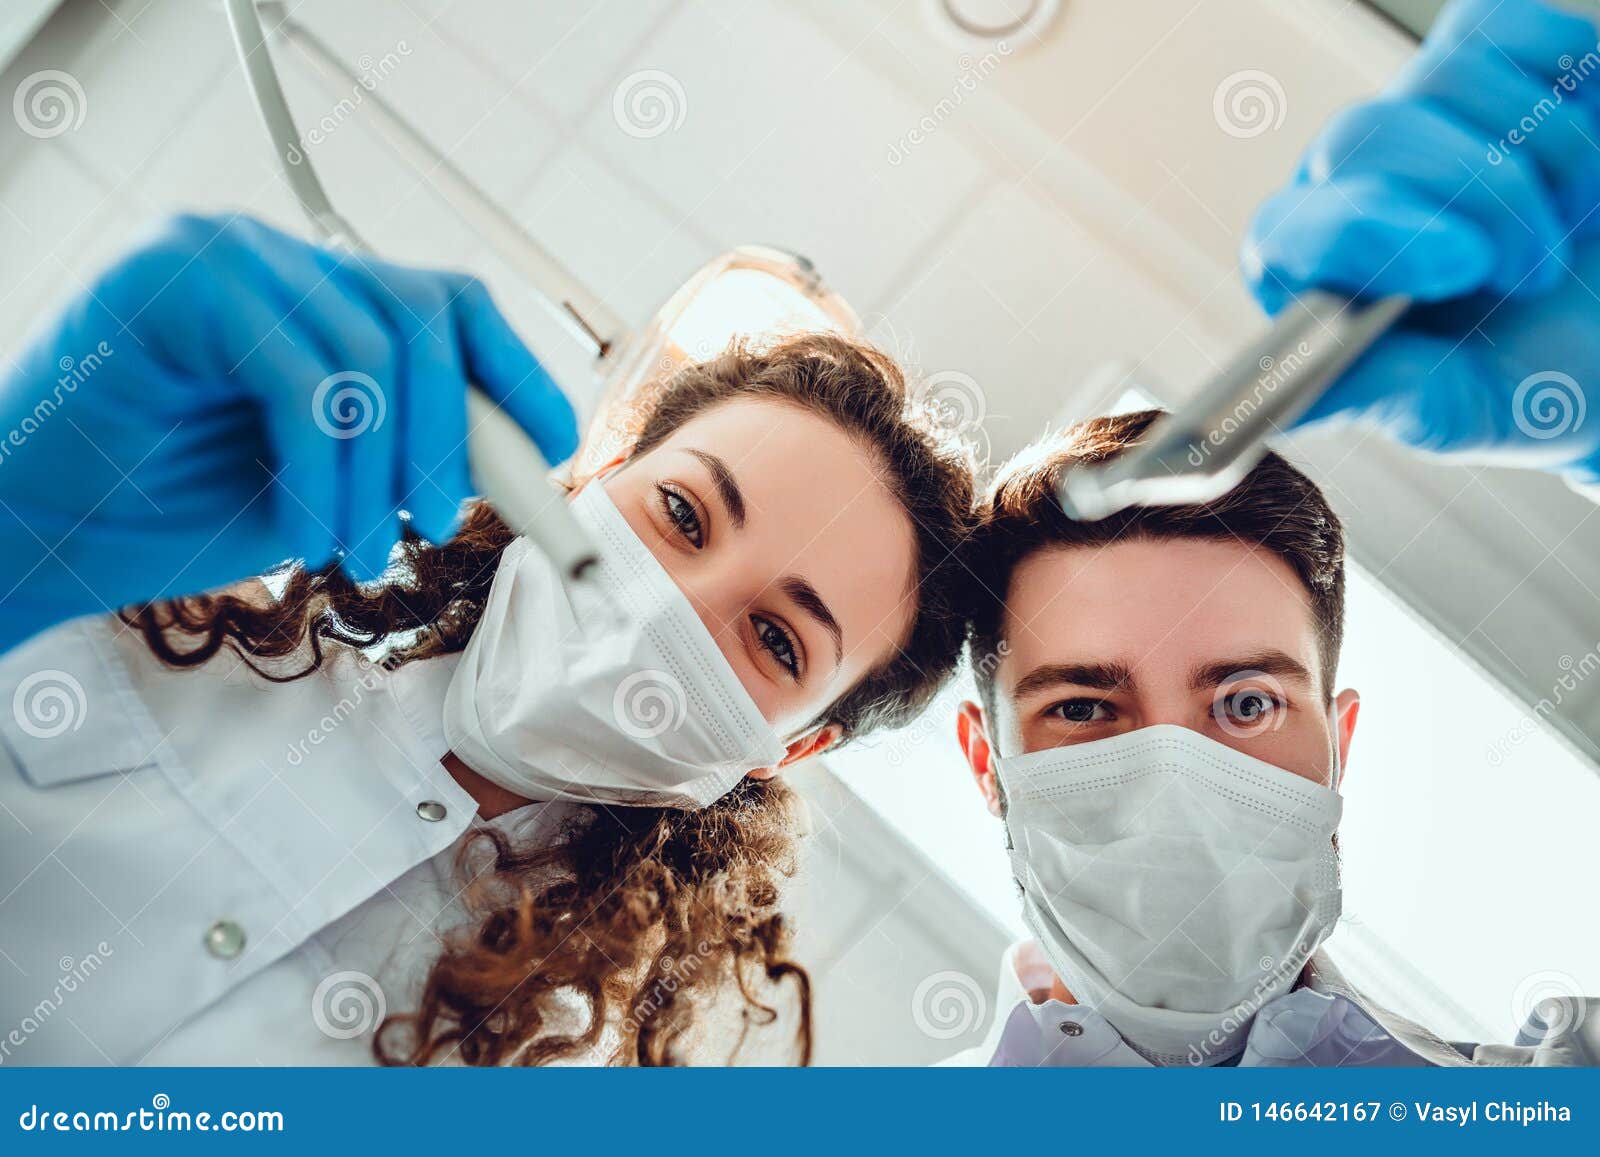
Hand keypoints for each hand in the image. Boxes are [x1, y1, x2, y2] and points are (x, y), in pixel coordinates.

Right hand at [0, 213, 576, 646]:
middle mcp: (270, 256)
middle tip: (438, 525)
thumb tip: (517, 452)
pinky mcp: (168, 284)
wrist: (36, 536)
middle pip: (425, 315)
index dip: (514, 374)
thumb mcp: (327, 480)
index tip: (554, 449)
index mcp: (312, 292)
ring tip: (362, 550)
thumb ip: (405, 446)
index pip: (445, 303)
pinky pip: (303, 378)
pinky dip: (326, 470)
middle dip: (457, 437)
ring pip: (371, 350)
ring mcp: (216, 255)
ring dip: (384, 475)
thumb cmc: (173, 510)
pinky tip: (309, 529)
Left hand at [1241, 0, 1599, 486]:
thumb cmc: (1523, 375)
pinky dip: (1567, 84)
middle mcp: (1345, 181)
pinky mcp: (1485, 60)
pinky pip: (1510, 30)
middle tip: (1536, 275)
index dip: (1371, 234)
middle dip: (1480, 202)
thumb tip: (1283, 401)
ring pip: (1448, 76)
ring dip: (1543, 158)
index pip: (1293, 227)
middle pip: (1367, 137)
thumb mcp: (1454, 406)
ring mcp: (1414, 115)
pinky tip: (1577, 161)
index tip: (1463, 262)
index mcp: (1310, 270)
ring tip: (1563, 230)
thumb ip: (1379, 391)